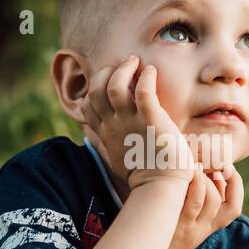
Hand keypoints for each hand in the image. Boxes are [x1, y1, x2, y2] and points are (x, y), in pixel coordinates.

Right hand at [81, 55, 195, 188]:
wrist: (160, 187)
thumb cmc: (144, 174)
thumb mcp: (118, 157)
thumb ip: (111, 143)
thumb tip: (106, 139)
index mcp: (106, 133)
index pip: (87, 105)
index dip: (93, 89)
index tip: (108, 82)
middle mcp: (114, 125)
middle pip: (95, 90)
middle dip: (104, 72)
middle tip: (122, 66)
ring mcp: (131, 122)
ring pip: (115, 86)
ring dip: (123, 69)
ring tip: (134, 62)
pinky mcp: (151, 120)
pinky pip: (143, 92)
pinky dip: (146, 77)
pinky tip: (152, 71)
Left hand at [158, 162, 243, 248]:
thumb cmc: (166, 233)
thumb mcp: (187, 223)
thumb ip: (198, 203)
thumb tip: (206, 172)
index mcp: (209, 227)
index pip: (234, 208)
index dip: (236, 185)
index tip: (227, 169)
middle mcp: (202, 228)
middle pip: (219, 199)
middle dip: (215, 176)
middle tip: (204, 162)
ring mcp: (191, 227)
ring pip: (211, 198)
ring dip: (204, 177)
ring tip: (192, 165)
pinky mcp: (177, 224)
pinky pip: (193, 200)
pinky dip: (193, 182)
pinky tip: (182, 173)